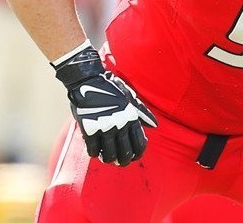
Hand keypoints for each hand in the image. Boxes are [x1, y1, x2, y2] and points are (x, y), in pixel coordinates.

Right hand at [52, 46, 156, 165]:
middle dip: (124, 160)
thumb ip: (142, 112)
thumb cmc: (110, 88)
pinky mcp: (89, 129)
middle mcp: (119, 125)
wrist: (87, 81)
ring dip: (109, 159)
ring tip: (108, 157)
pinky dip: (95, 153)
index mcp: (131, 117)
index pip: (139, 144)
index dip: (138, 154)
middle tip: (120, 161)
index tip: (134, 156)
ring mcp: (104, 128)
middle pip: (125, 154)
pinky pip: (93, 150)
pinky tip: (96, 150)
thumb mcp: (130, 97)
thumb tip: (155, 125)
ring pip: (109, 155)